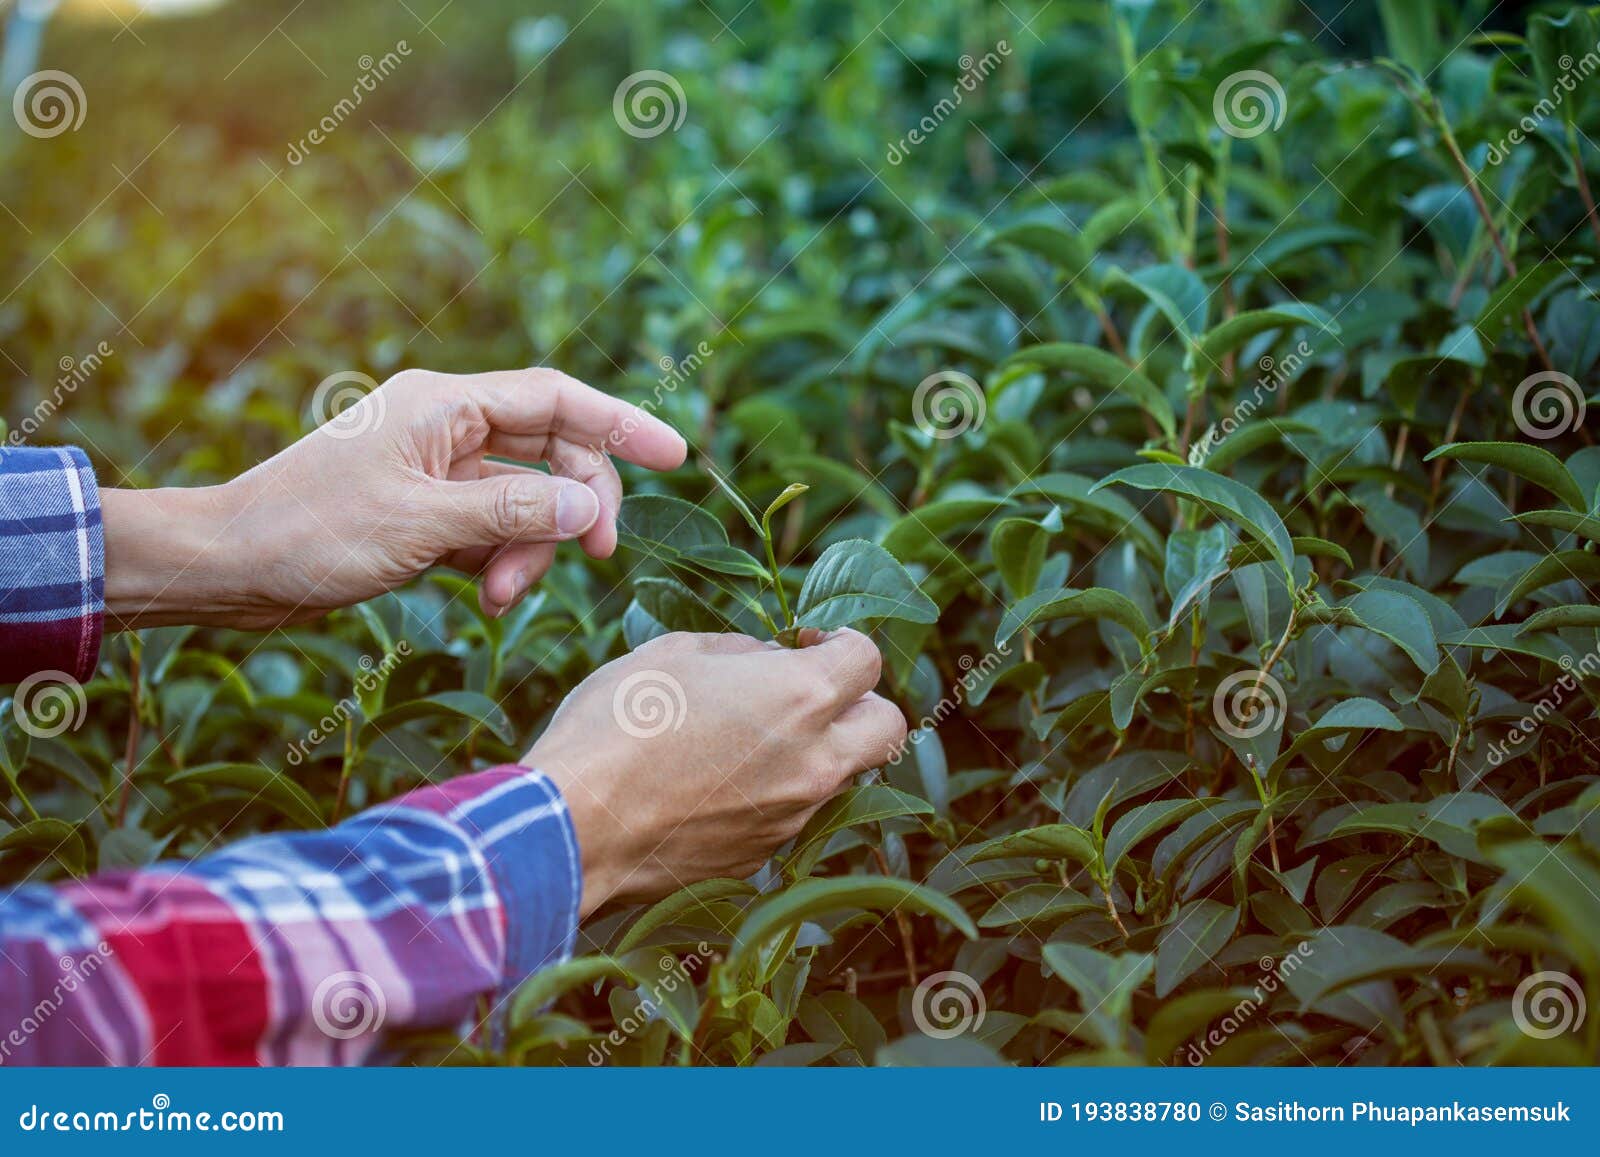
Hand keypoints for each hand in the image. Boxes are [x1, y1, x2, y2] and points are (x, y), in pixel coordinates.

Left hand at [100, 367, 686, 628]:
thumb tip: (586, 508)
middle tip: (596, 557)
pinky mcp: (425, 510)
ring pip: (523, 500)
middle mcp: (447, 428)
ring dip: (530, 548)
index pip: (557, 400)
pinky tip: (482, 594)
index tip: (675, 456)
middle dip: (575, 506)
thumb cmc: (312, 531)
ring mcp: (437, 470)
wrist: (230, 564)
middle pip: (550, 453)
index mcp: (445, 405)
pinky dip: (499, 560)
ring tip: (500, 595)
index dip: (621, 424)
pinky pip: (491, 528)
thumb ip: (511, 513)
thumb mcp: (421, 524)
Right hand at [526, 629, 907, 916]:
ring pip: (840, 776)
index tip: (804, 644)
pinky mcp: (762, 857)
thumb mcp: (674, 653)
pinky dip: (771, 796)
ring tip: (746, 741)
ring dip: (813, 752)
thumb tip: (766, 659)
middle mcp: (814, 761)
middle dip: (859, 704)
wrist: (574, 826)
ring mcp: (792, 816)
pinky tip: (714, 786)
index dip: (840, 643)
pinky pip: (791, 816)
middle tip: (808, 694)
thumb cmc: (617, 724)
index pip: (868, 660)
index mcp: (801, 697)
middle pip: (887, 727)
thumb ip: (740, 650)